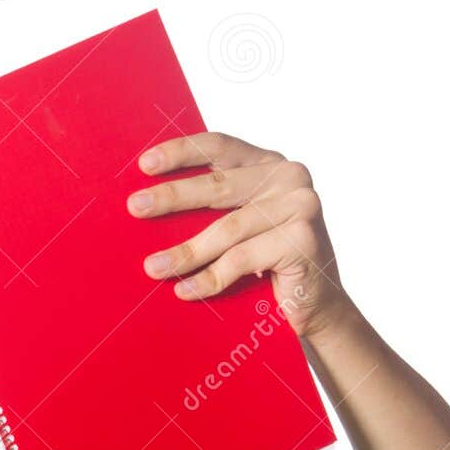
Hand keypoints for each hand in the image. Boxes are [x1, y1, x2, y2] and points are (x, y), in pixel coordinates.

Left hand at [128, 132, 356, 340]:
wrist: (314, 302)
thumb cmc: (267, 262)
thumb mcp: (240, 225)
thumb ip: (212, 207)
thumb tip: (149, 206)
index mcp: (268, 164)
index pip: (220, 147)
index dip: (181, 152)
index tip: (145, 163)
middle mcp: (289, 177)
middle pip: (218, 186)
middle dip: (172, 197)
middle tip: (135, 207)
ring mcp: (300, 206)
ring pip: (227, 229)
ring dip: (184, 252)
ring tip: (153, 268)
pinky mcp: (302, 240)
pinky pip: (241, 260)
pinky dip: (209, 278)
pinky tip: (185, 290)